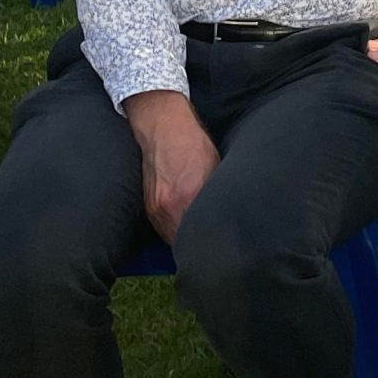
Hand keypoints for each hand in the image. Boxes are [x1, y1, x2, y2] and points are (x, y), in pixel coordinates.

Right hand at [122, 93, 218, 243]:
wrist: (162, 129)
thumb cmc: (194, 146)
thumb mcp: (216, 168)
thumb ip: (217, 194)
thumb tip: (229, 214)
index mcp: (190, 194)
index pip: (198, 235)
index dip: (210, 245)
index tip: (221, 249)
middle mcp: (169, 204)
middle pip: (183, 242)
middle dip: (197, 246)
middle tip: (213, 248)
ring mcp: (155, 207)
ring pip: (171, 238)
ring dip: (184, 241)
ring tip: (199, 240)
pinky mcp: (147, 206)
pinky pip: (161, 228)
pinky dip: (174, 231)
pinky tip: (184, 227)